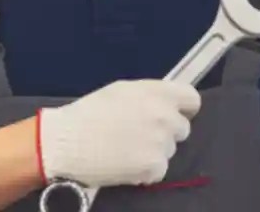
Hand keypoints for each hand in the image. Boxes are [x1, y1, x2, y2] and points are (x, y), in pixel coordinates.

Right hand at [38, 79, 200, 187]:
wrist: (67, 142)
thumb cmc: (89, 112)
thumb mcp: (121, 91)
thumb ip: (148, 96)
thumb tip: (165, 103)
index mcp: (157, 93)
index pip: (192, 99)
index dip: (182, 108)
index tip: (173, 114)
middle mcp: (164, 116)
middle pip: (182, 128)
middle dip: (166, 131)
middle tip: (140, 133)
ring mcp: (161, 143)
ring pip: (170, 149)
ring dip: (154, 150)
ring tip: (126, 148)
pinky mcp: (154, 167)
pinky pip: (159, 169)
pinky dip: (145, 169)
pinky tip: (125, 162)